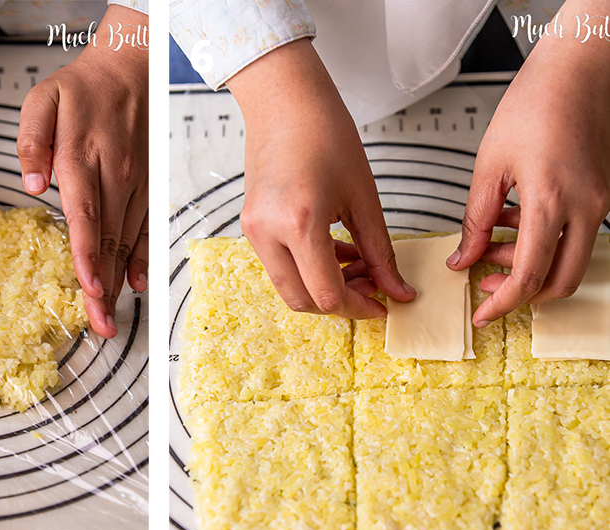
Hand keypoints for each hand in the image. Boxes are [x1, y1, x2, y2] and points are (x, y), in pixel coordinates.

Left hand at [17, 5, 147, 338]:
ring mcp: (134, 184)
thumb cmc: (83, 88)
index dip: (87, 255)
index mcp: (82, 156)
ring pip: (126, 242)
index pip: (85, 215)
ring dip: (119, 283)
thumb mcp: (43, 98)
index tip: (90, 287)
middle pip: (107, 241)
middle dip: (103, 289)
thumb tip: (32, 181)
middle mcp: (113, 175)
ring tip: (111, 319)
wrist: (132, 67)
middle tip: (100, 326)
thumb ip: (33, 138)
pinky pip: (145, 231)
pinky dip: (141, 260)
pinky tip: (136, 286)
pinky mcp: (146, 188)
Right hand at [227, 38, 414, 317]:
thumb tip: (398, 291)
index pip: (327, 294)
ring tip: (359, 267)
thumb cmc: (325, 133)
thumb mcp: (363, 197)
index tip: (382, 305)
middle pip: (303, 300)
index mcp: (300, 223)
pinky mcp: (251, 228)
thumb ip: (381, 251)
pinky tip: (338, 253)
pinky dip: (310, 269)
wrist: (284, 101)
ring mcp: (254, 233)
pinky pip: (281, 266)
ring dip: (324, 287)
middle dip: (340, 303)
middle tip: (372, 289)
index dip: (358, 307)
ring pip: (290, 288)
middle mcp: (269, 233)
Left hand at [448, 1, 609, 324]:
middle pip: (559, 282)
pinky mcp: (601, 195)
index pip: (528, 276)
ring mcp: (599, 203)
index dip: (501, 303)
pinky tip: (515, 223)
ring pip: (569, 262)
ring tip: (493, 245)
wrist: (578, 69)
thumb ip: (474, 221)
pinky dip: (544, 243)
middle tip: (486, 286)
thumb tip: (462, 260)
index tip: (481, 314)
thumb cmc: (536, 103)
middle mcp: (584, 208)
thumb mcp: (489, 166)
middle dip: (521, 293)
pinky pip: (575, 237)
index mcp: (552, 201)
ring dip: (532, 266)